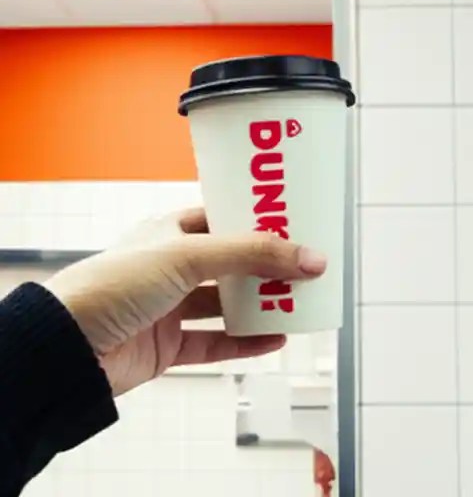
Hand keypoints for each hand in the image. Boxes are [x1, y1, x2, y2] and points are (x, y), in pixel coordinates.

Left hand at [44, 208, 326, 395]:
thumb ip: (253, 254)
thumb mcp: (189, 255)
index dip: (255, 220)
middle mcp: (168, 268)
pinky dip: (247, 343)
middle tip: (306, 265)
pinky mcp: (167, 346)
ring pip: (226, 305)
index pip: (220, 219)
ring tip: (299, 302)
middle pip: (231, 265)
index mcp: (166, 233)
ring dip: (261, 306)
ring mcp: (168, 309)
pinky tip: (276, 339)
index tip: (294, 222)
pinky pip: (216, 344)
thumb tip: (310, 258)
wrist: (68, 345)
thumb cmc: (110, 285)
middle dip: (267, 267)